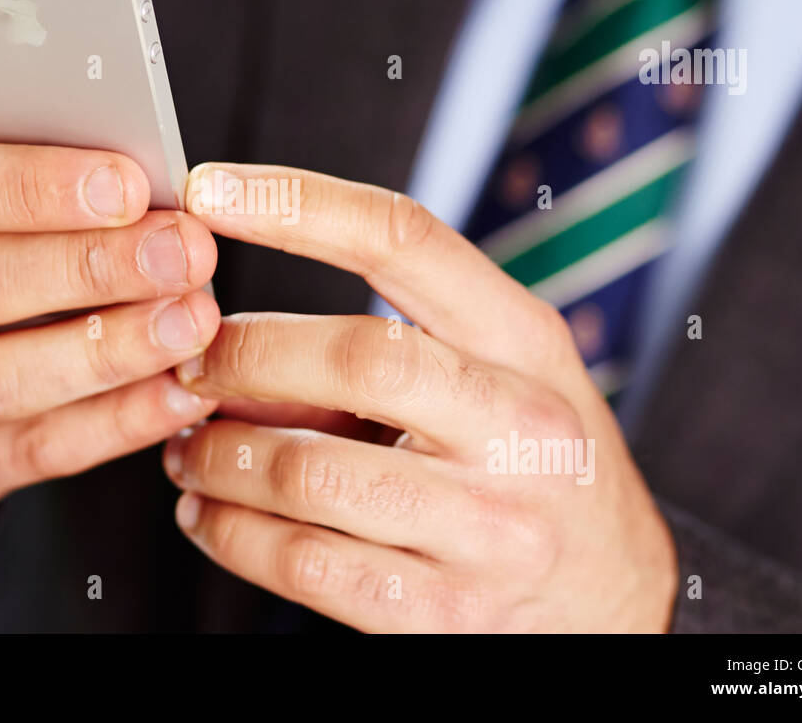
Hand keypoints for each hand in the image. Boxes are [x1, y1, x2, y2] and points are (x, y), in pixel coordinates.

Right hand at [0, 113, 220, 503]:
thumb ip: (31, 159)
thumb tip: (146, 174)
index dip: (33, 188)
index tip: (129, 186)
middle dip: (92, 268)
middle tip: (187, 252)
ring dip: (111, 351)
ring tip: (194, 321)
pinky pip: (33, 450)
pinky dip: (119, 423)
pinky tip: (183, 391)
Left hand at [162, 163, 677, 631]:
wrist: (616, 600)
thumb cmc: (531, 464)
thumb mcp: (489, 380)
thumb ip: (370, 357)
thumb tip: (220, 351)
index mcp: (525, 338)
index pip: (405, 239)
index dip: (297, 203)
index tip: (208, 187)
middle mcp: (520, 424)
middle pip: (353, 356)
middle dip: (241, 355)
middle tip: (188, 362)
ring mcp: (491, 527)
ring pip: (309, 472)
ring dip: (217, 455)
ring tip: (185, 448)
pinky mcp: (449, 614)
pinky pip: (306, 565)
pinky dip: (230, 534)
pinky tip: (208, 517)